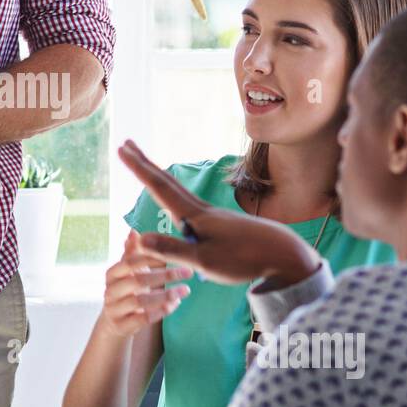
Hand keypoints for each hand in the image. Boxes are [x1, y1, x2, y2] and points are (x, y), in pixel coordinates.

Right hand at [100, 228, 193, 335]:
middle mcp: (110, 290)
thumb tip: (134, 230)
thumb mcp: (129, 273)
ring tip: (185, 290)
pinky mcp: (121, 325)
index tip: (176, 254)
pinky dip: (160, 312)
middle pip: (138, 280)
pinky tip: (175, 305)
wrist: (114, 323)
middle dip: (165, 275)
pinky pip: (143, 318)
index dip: (153, 257)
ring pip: (141, 301)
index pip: (131, 262)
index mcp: (112, 273)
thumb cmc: (127, 292)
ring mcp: (114, 309)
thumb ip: (132, 253)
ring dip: (166, 295)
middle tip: (188, 271)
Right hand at [117, 139, 320, 287]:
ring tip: (146, 170)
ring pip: (178, 192)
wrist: (285, 255)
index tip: (121, 149)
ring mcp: (213, 216)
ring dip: (159, 178)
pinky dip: (174, 196)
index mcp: (194, 216)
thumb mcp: (205, 261)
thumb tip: (139, 238)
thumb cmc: (245, 260)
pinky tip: (177, 208)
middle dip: (145, 163)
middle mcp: (201, 210)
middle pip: (167, 181)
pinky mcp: (222, 225)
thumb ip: (172, 249)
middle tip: (127, 145)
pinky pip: (188, 206)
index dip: (138, 168)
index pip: (159, 187)